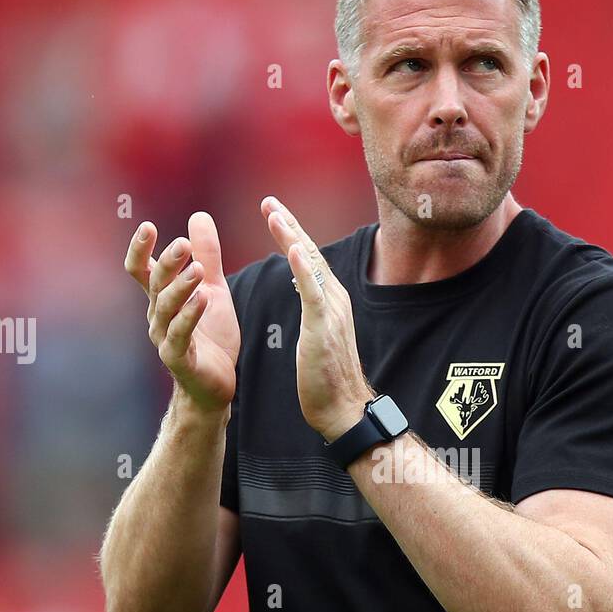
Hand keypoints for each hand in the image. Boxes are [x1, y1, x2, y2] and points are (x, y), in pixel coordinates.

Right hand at [124, 211, 239, 413]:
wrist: (215, 384)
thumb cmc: (210, 336)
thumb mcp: (213, 289)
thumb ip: (207, 255)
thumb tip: (199, 215)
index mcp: (162, 298)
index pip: (142, 270)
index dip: (140, 249)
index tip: (148, 227)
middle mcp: (158, 316)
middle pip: (156, 284)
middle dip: (168, 263)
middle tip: (183, 244)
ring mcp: (165, 338)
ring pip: (167, 308)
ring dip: (181, 287)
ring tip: (198, 270)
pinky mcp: (179, 359)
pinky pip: (180, 335)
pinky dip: (190, 315)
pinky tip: (202, 299)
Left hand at [260, 196, 374, 439]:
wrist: (343, 409)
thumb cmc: (327, 379)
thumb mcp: (317, 336)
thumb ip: (313, 310)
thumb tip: (304, 291)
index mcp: (330, 301)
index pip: (309, 260)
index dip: (292, 234)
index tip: (274, 212)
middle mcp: (335, 300)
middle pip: (310, 254)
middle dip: (290, 226)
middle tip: (269, 202)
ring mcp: (331, 312)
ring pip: (311, 266)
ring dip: (293, 237)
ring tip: (274, 214)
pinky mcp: (324, 328)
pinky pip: (313, 293)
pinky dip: (304, 269)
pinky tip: (294, 249)